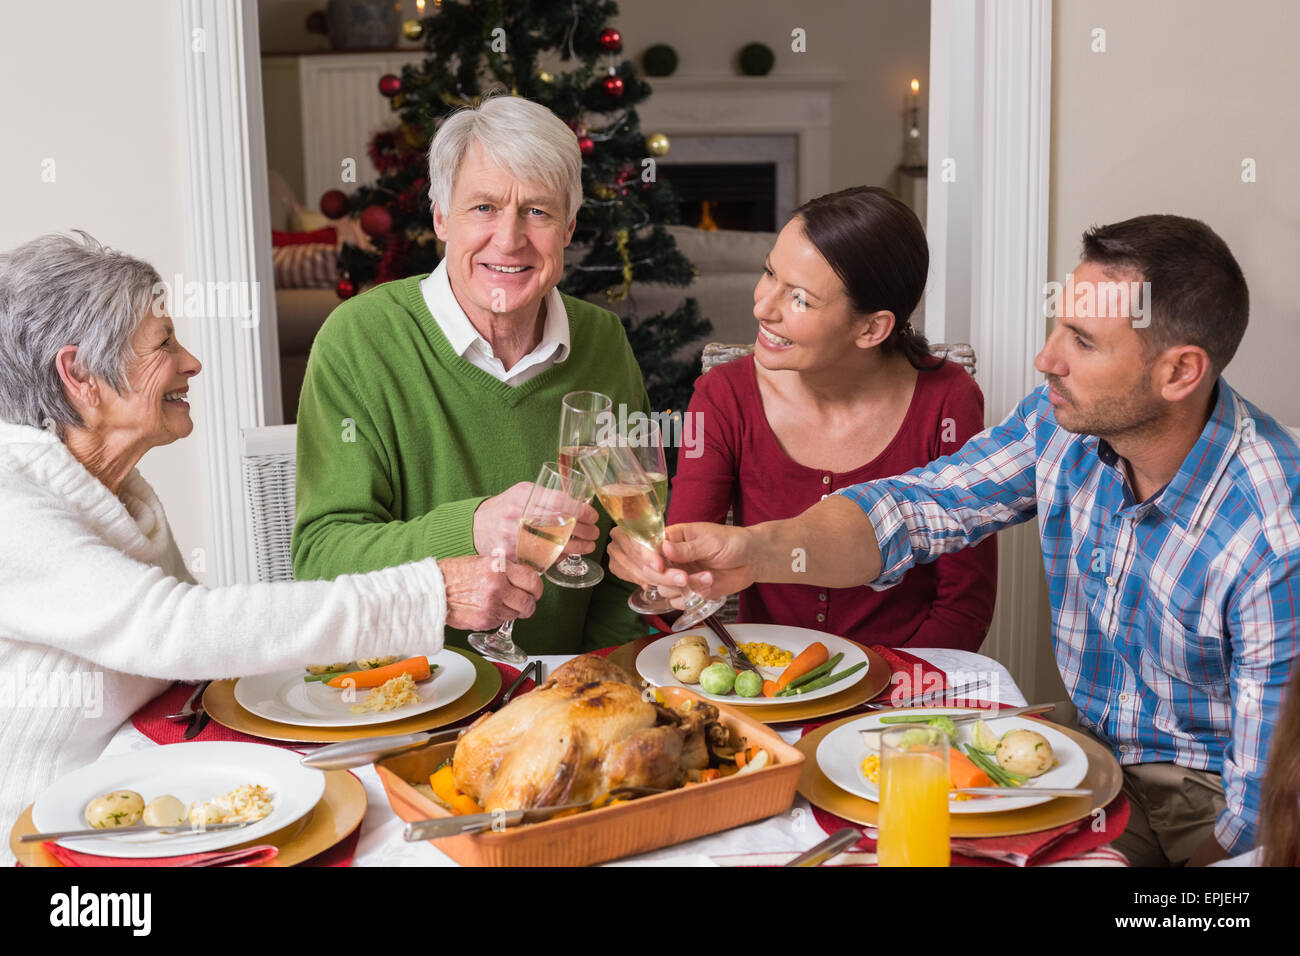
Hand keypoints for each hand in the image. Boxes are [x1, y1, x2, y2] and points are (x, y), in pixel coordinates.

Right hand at [438, 555, 542, 631]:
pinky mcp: (484, 621)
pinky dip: (499, 617)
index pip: (531, 580)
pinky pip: (502, 621)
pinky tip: (488, 608)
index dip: (537, 588)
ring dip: (513, 611)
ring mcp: (491, 606)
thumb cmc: (454, 574)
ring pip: (516, 614)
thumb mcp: (483, 561)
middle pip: (528, 602)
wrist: (433, 590)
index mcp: (498, 568)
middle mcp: (497, 587)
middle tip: (526, 601)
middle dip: (529, 603)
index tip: (535, 590)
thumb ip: (505, 569)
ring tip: (501, 603)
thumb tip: (523, 578)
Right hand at [472, 482, 598, 559]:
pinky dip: (561, 556)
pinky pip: (543, 558)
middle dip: (584, 530)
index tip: (593, 515)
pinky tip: (571, 553)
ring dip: (578, 546)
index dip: (581, 510)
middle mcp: (519, 516)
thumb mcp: (522, 492)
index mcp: (524, 496)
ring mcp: (516, 537)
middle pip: (560, 524)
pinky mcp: (514, 555)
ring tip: (589, 544)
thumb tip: (579, 500)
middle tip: (595, 531)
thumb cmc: (505, 507)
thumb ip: (546, 495)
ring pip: (555, 545)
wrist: (476, 526)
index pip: (559, 502)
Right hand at [617, 521, 757, 601]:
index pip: (650, 548)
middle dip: (667, 578)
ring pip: (664, 589)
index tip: (659, 565)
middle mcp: (671, 558)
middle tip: (685, 577)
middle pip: (652, 572)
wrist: (751, 560)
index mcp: (673, 538)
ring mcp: (679, 575)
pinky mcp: (689, 591)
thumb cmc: (732, 542)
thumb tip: (664, 548)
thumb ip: (687, 548)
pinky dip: (691, 598)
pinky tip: (708, 587)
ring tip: (708, 577)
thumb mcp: (710, 541)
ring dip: (685, 588)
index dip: (649, 558)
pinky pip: (678, 601)